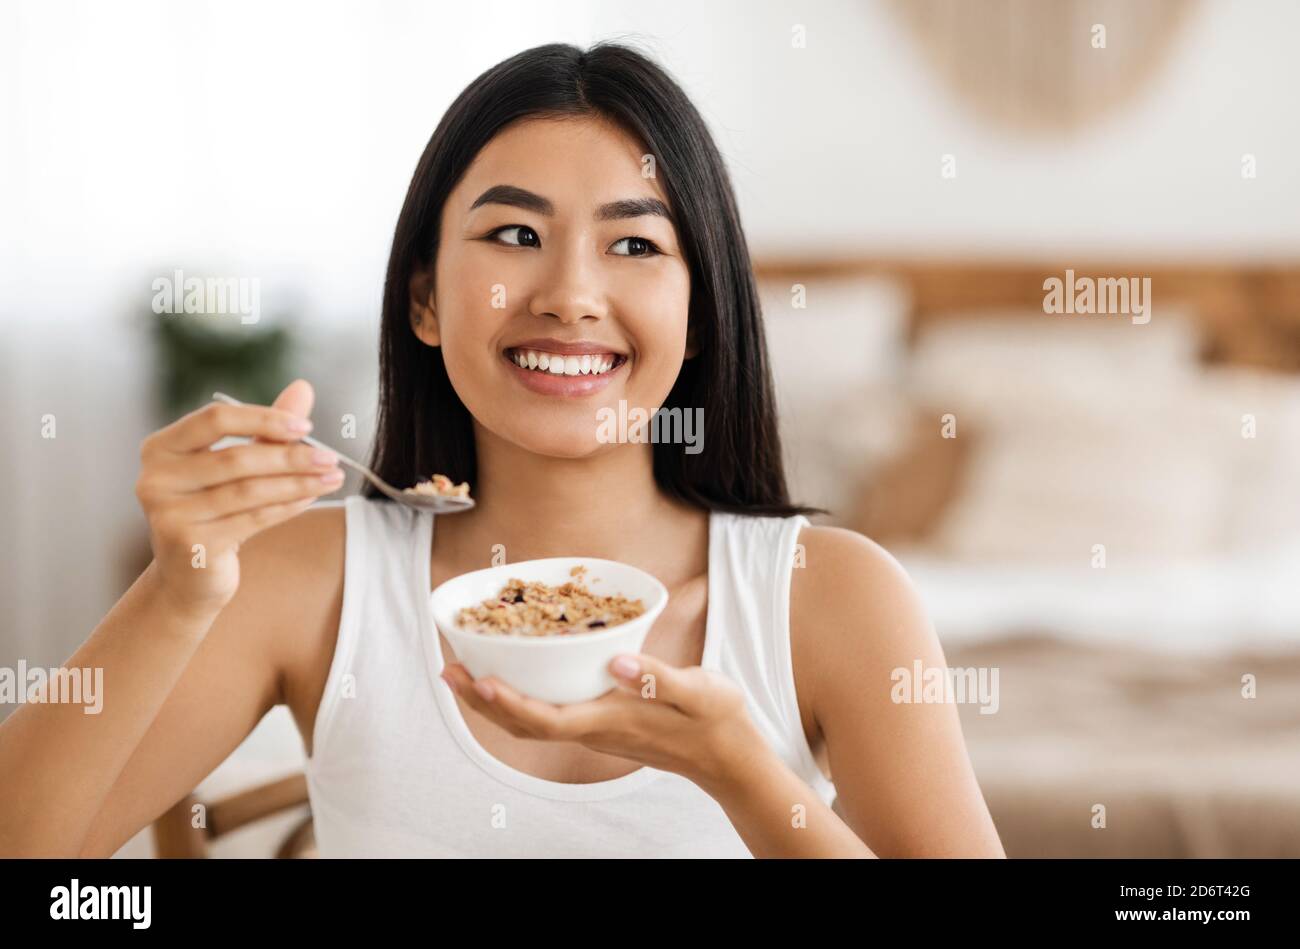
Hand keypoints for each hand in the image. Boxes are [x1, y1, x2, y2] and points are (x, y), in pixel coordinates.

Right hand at [135, 379, 342, 619]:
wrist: (189, 576)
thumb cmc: (214, 510)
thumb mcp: (237, 464)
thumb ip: (266, 428)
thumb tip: (303, 387)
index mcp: (161, 447)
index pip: (215, 419)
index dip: (263, 419)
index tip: (305, 426)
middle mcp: (156, 478)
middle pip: (236, 458)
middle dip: (290, 456)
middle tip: (331, 457)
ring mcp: (168, 513)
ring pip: (248, 491)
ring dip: (297, 482)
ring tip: (332, 477)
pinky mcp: (189, 544)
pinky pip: (250, 518)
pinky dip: (286, 506)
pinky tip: (310, 497)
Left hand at [440, 653, 775, 795]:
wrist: (730, 758)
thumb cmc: (718, 721)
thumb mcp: (699, 691)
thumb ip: (658, 678)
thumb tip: (617, 662)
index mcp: (613, 720)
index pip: (548, 718)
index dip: (509, 702)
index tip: (479, 680)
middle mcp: (596, 731)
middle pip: (525, 724)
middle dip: (482, 700)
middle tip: (448, 669)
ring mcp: (597, 732)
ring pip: (532, 723)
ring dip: (494, 701)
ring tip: (464, 674)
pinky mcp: (602, 726)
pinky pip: (548, 716)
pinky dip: (520, 699)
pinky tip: (513, 679)